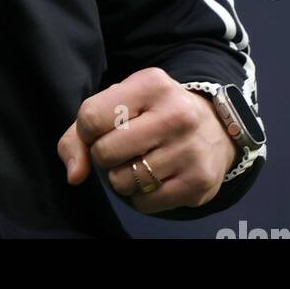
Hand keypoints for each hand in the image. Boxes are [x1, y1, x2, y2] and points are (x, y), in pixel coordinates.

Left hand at [56, 67, 236, 214]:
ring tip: (137, 162)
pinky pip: (144, 203)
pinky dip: (139, 195)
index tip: (99, 130)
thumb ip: (80, 134)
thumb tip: (75, 175)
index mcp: (151, 84)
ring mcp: (190, 150)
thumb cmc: (152, 113)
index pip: (91, 117)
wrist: (215, 127)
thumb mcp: (119, 103)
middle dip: (103, 155)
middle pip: (105, 151)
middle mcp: (176, 115)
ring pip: (122, 181)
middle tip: (120, 147)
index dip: (86, 131)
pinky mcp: (199, 182)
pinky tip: (153, 177)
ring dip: (121, 177)